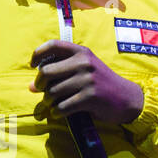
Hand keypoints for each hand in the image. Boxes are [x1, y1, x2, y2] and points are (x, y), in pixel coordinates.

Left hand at [29, 40, 144, 124]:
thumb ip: (59, 74)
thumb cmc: (101, 84)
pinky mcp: (90, 97)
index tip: (33, 65)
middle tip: (43, 91)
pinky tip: (60, 112)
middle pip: (46, 72)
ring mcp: (87, 80)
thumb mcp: (84, 71)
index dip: (38, 54)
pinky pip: (62, 107)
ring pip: (52, 92)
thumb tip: (31, 86)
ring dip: (48, 101)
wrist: (127, 98)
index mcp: (81, 52)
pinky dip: (56, 112)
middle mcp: (84, 63)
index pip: (53, 45)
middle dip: (39, 85)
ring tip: (54, 104)